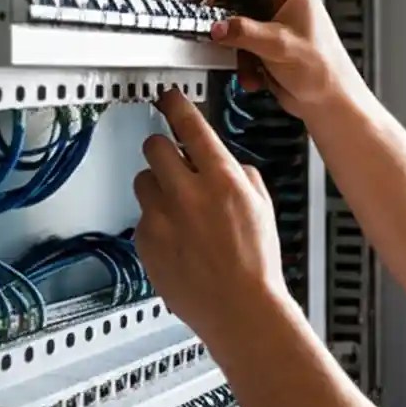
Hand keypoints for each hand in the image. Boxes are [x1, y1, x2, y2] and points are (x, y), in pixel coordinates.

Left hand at [132, 88, 288, 336]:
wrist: (240, 308)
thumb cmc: (256, 263)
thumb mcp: (263, 206)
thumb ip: (240, 175)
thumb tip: (224, 163)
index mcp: (222, 179)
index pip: (189, 125)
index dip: (175, 105)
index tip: (167, 98)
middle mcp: (188, 194)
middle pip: (154, 146)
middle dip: (163, 148)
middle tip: (173, 159)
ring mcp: (162, 218)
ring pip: (143, 180)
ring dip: (158, 186)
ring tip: (180, 209)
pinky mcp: (145, 242)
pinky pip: (142, 217)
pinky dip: (156, 222)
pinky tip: (178, 240)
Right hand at [199, 0, 365, 119]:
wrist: (330, 100)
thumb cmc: (323, 68)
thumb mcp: (278, 45)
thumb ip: (243, 33)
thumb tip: (217, 27)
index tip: (205, 8)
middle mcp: (281, 1)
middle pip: (235, 2)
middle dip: (228, 27)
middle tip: (216, 38)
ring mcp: (273, 23)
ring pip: (235, 27)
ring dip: (236, 51)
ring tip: (247, 66)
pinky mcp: (267, 43)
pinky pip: (241, 46)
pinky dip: (243, 62)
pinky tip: (255, 76)